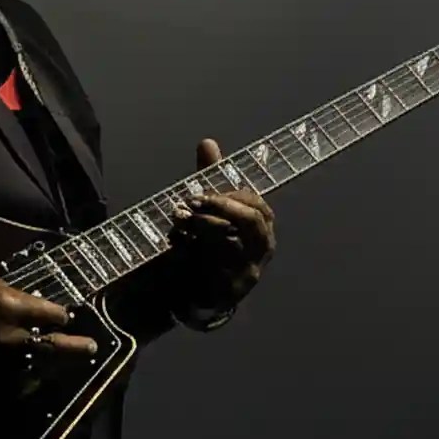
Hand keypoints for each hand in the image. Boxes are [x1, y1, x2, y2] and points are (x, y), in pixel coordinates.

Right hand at [0, 270, 97, 358]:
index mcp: (7, 307)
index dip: (61, 315)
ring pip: (34, 362)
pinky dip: (21, 367)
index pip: (50, 315)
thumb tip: (33, 304)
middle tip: (91, 348)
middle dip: (74, 347)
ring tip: (65, 355)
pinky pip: (10, 372)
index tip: (67, 315)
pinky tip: (23, 362)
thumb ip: (11, 294)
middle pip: (51, 346)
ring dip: (49, 359)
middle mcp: (7, 337)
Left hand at [170, 138, 276, 313]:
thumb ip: (211, 181)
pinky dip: (193, 252)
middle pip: (252, 222)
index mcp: (261, 228)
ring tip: (182, 221)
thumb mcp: (212, 211)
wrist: (199, 295)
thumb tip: (207, 142)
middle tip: (192, 203)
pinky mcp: (228, 290)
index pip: (257, 205)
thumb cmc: (210, 246)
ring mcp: (247, 271)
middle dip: (221, 207)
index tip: (202, 195)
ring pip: (234, 244)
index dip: (230, 196)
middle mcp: (261, 250)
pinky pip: (214, 267)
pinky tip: (177, 243)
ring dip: (205, 228)